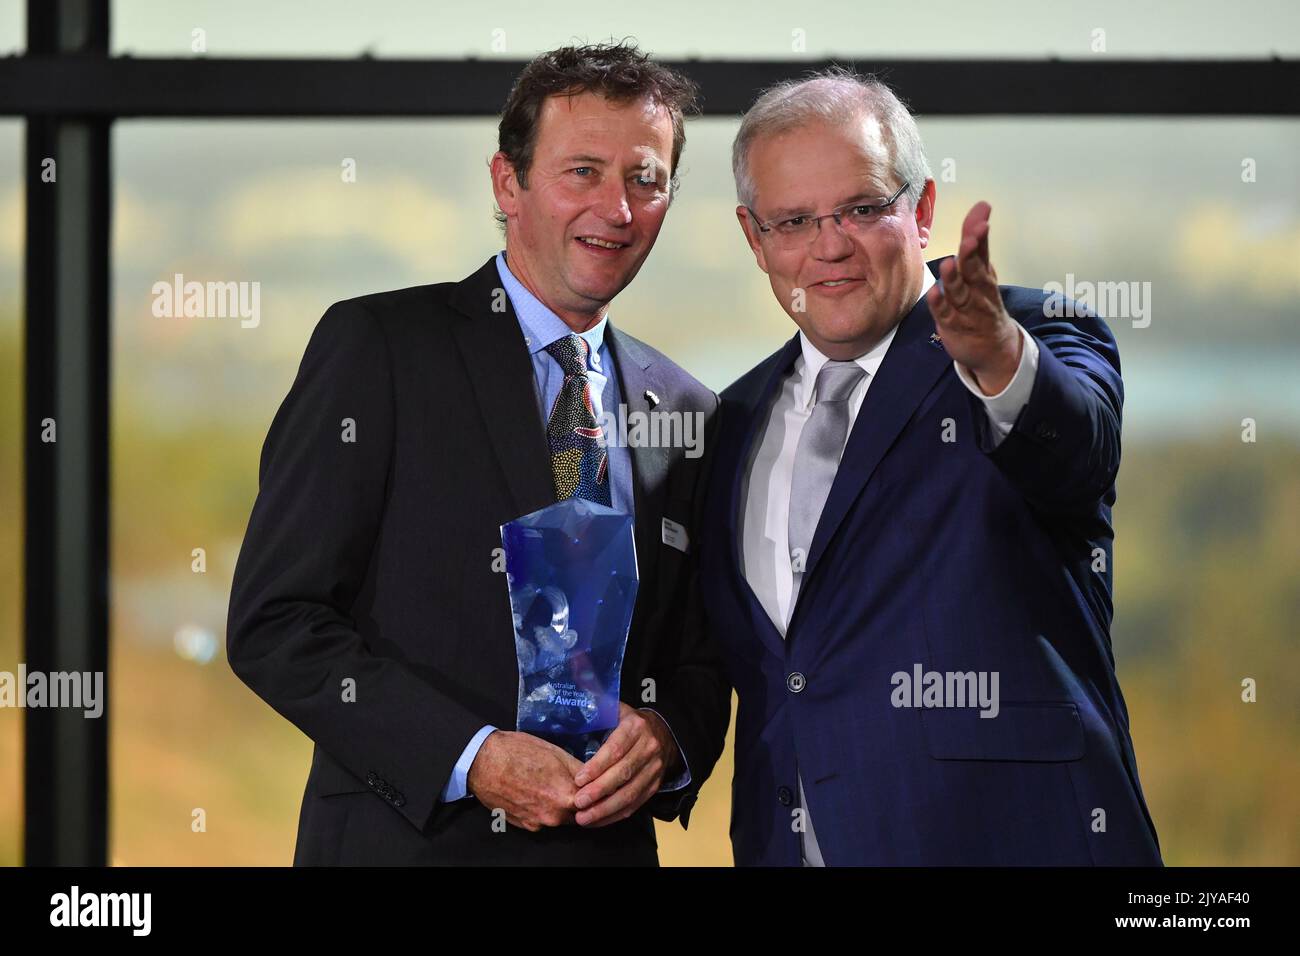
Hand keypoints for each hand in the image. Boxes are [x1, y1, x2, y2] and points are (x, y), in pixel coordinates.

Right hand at [466, 730, 584, 830]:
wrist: (482, 762)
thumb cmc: (518, 752)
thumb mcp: (556, 753)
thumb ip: (579, 770)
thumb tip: (594, 777)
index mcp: (567, 796)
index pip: (594, 801)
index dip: (595, 791)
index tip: (594, 784)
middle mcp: (554, 815)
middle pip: (578, 812)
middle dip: (577, 800)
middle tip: (569, 782)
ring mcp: (538, 823)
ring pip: (559, 817)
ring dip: (558, 805)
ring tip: (546, 784)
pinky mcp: (524, 825)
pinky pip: (541, 819)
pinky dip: (542, 809)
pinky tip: (533, 791)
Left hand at [572, 703, 679, 826]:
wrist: (663, 733)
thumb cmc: (628, 723)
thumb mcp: (616, 709)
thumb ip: (596, 707)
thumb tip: (574, 698)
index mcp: (635, 727)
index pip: (616, 749)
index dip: (597, 766)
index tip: (578, 779)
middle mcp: (649, 748)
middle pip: (623, 773)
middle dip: (599, 791)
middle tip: (578, 802)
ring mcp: (655, 769)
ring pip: (631, 793)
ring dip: (606, 809)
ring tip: (584, 818)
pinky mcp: (655, 785)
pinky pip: (636, 804)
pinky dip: (616, 815)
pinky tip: (598, 820)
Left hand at [926, 201, 1022, 394]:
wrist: (995, 348)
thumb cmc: (982, 302)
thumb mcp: (981, 271)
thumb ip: (977, 241)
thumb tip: (981, 205)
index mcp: (984, 273)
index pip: (983, 249)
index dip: (980, 232)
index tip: (982, 211)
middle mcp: (978, 290)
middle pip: (975, 270)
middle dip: (971, 254)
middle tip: (970, 238)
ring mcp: (967, 308)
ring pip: (960, 292)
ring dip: (955, 279)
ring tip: (949, 263)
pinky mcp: (954, 325)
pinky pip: (946, 314)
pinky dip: (940, 305)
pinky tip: (934, 294)